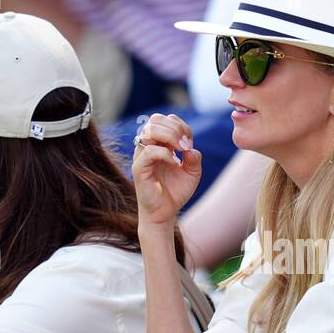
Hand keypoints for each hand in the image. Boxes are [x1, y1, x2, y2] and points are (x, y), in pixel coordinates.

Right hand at [132, 113, 202, 227]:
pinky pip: (149, 151)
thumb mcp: (193, 172)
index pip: (166, 120)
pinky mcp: (139, 168)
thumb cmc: (176, 191)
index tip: (190, 143)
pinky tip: (174, 163)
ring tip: (181, 151)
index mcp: (159, 143)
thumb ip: (194, 157)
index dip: (181, 126)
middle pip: (156, 119)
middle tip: (185, 146)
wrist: (165, 212)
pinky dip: (165, 153)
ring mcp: (142, 155)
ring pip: (150, 130)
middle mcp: (148, 146)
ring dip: (170, 136)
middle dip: (175, 128)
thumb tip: (190, 148)